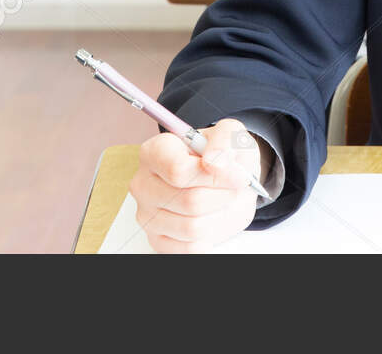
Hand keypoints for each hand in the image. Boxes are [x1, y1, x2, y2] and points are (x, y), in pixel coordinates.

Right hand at [131, 118, 266, 252]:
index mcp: (155, 151)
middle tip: (232, 188)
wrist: (225, 180)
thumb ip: (225, 141)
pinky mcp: (156, 239)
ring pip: (192, 227)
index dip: (215, 176)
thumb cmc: (222, 154)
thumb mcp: (231, 134)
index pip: (178, 171)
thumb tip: (214, 162)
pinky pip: (189, 248)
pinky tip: (210, 219)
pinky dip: (210, 236)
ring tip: (221, 202)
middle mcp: (143, 183)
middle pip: (189, 201)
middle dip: (222, 196)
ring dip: (218, 216)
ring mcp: (146, 214)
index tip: (238, 175)